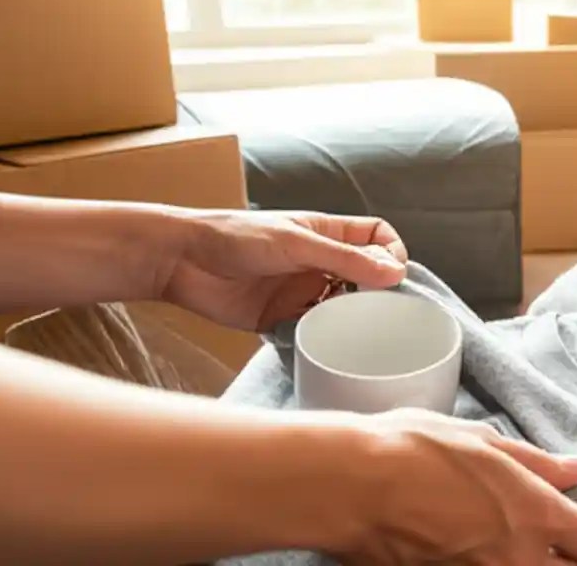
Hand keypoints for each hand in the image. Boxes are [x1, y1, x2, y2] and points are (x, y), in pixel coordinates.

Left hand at [159, 210, 408, 330]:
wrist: (181, 262)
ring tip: (355, 332)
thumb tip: (395, 272)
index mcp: (327, 233)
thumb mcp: (296, 243)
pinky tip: (325, 344)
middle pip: (366, 277)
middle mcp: (320, 262)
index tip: (393, 276)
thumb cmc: (235, 237)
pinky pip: (315, 332)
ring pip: (343, 308)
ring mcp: (302, 291)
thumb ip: (344, 259)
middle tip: (382, 314)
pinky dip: (324, 339)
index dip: (392, 253)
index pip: (377, 238)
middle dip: (378, 294)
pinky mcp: (283, 319)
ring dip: (352, 320)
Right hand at [334, 409, 576, 564]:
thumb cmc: (414, 451)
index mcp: (536, 515)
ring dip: (517, 562)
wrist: (351, 487)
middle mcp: (518, 559)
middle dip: (554, 554)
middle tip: (525, 530)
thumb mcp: (482, 442)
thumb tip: (574, 471)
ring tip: (488, 540)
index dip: (576, 523)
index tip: (559, 511)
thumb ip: (536, 463)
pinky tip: (460, 549)